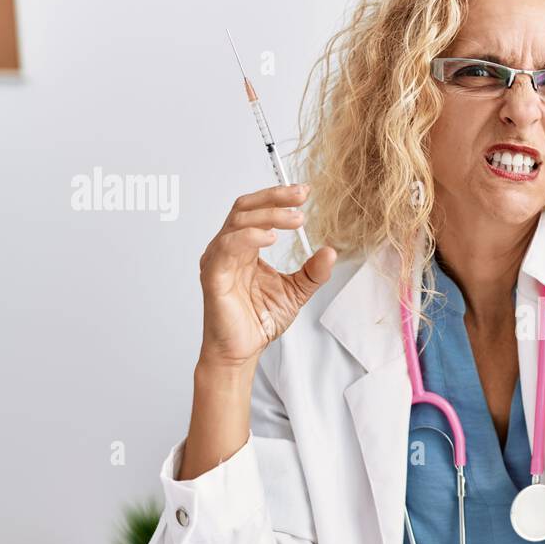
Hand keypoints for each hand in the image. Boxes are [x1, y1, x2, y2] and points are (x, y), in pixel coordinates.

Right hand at [197, 183, 336, 370]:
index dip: (278, 198)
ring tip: (296, 219)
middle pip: (245, 208)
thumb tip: (330, 251)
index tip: (304, 192)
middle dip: (274, 198)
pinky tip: (269, 237)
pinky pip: (227, 247)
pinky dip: (248, 237)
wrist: (242, 351)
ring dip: (269, 216)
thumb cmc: (258, 321)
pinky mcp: (213, 276)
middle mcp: (228, 248)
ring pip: (239, 222)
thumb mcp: (296, 291)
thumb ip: (313, 272)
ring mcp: (218, 260)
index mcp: (244, 248)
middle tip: (301, 196)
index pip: (257, 211)